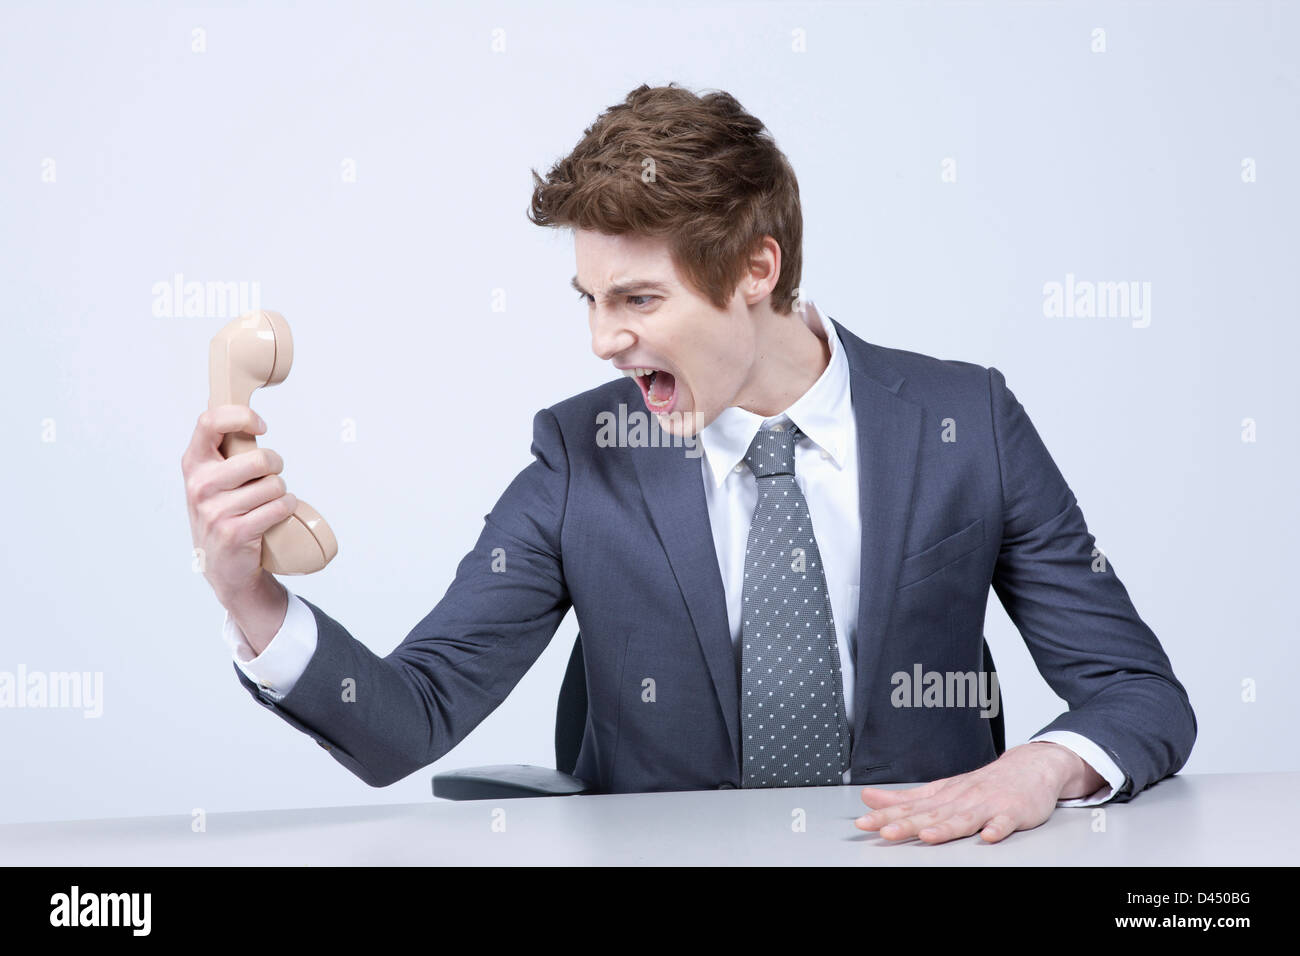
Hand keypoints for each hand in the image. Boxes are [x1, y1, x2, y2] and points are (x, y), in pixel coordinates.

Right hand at [182, 405, 296, 604]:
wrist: (224, 567)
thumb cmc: (224, 514)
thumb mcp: (213, 478)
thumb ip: (222, 448)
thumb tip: (235, 408)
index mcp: (194, 463)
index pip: (210, 422)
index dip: (241, 416)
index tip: (260, 426)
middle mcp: (200, 485)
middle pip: (260, 459)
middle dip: (276, 466)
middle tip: (271, 476)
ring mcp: (215, 510)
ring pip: (274, 485)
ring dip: (281, 493)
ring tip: (266, 503)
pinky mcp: (235, 531)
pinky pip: (279, 507)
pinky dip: (286, 508)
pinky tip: (276, 515)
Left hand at [854, 742, 1102, 843]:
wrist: (1028, 767)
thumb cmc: (982, 784)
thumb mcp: (940, 789)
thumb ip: (905, 799)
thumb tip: (869, 798)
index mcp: (942, 796)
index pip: (909, 807)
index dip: (885, 815)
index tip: (863, 823)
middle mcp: (961, 799)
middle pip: (931, 814)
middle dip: (907, 824)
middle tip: (885, 832)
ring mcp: (987, 805)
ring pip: (964, 818)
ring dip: (946, 828)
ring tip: (927, 836)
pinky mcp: (1012, 812)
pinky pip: (1005, 822)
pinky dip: (997, 828)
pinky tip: (989, 837)